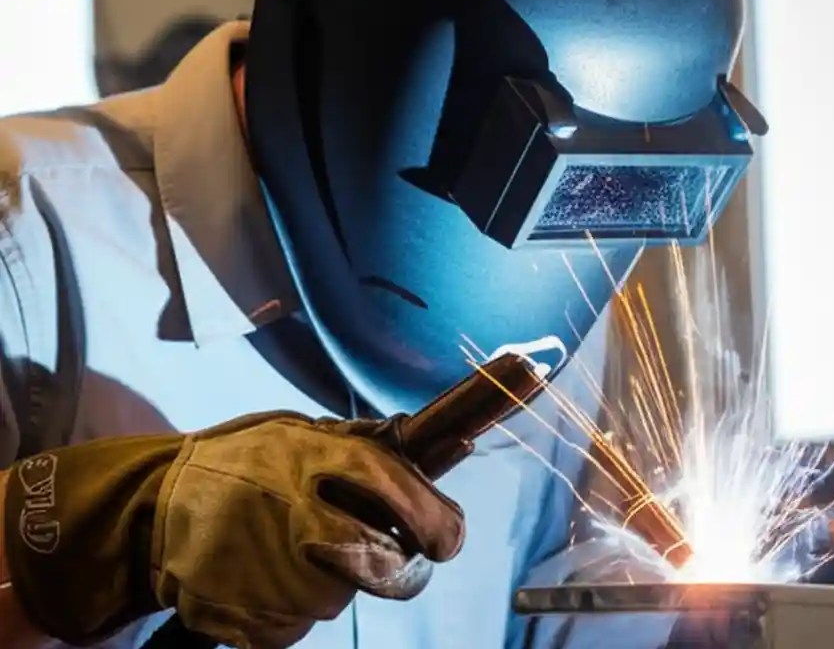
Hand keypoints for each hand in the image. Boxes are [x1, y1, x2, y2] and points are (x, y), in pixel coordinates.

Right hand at [4, 411, 462, 648]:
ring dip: (333, 583)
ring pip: (337, 600)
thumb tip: (453, 444)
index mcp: (318, 462)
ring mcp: (269, 576)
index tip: (446, 538)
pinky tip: (268, 577)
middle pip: (383, 568)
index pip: (404, 499)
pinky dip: (289, 608)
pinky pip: (292, 628)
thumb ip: (369, 445)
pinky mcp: (243, 619)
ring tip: (296, 552)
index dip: (437, 523)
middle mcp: (298, 520)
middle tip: (388, 558)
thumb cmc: (243, 463)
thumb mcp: (300, 433)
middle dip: (396, 568)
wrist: (153, 507)